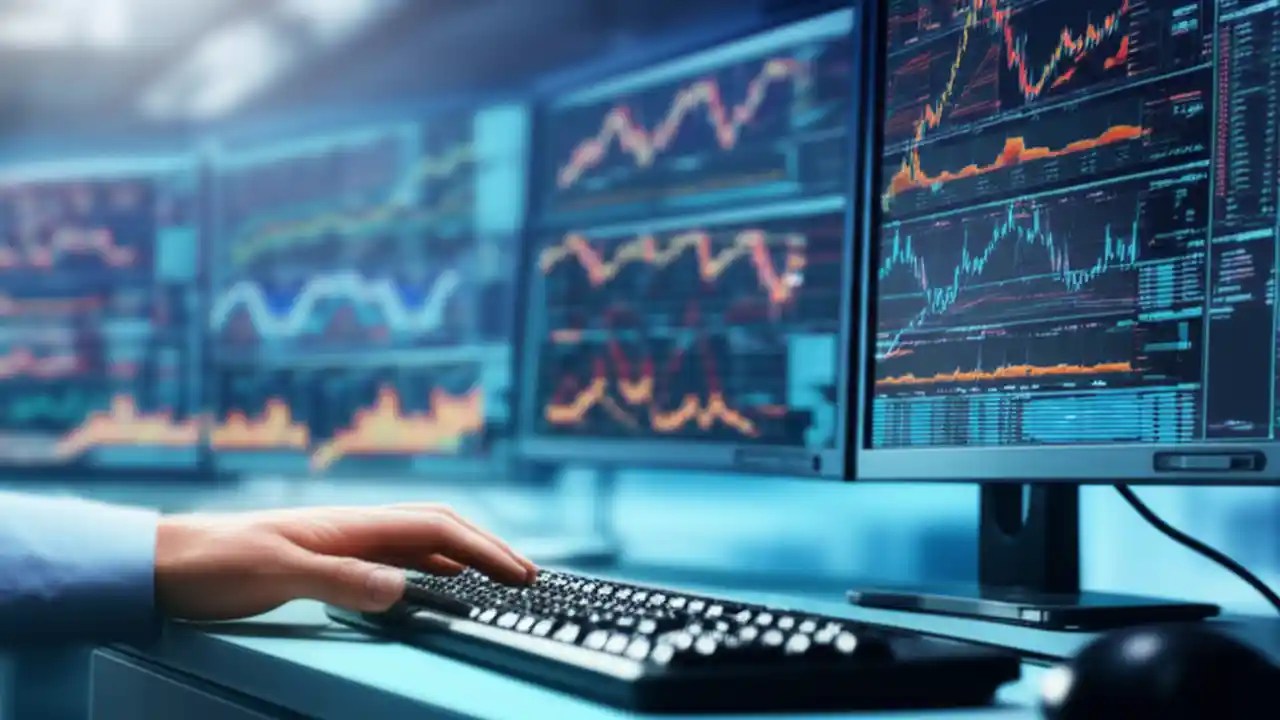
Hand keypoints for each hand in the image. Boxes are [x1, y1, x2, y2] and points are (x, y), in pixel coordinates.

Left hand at [154, 504, 536, 620]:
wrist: (160, 560)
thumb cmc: (211, 562)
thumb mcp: (277, 572)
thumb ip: (341, 578)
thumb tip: (402, 589)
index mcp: (350, 524)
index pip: (435, 531)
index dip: (484, 550)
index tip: (520, 574)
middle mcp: (352, 527)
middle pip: (438, 528)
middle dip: (487, 547)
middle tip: (525, 574)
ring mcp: (340, 541)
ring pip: (419, 542)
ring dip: (462, 556)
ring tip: (495, 576)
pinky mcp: (325, 559)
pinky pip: (394, 558)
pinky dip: (429, 568)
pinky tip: (432, 583)